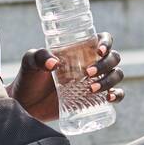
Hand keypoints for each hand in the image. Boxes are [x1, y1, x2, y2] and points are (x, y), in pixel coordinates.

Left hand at [7, 30, 125, 121]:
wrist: (26, 105)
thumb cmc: (28, 78)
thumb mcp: (30, 62)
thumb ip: (39, 57)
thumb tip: (54, 63)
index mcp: (80, 49)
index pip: (102, 39)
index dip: (106, 43)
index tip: (99, 51)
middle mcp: (91, 63)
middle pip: (113, 58)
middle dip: (105, 64)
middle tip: (87, 74)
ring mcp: (95, 81)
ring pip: (116, 75)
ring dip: (110, 80)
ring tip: (91, 90)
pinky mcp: (95, 99)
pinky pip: (116, 94)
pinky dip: (117, 95)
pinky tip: (108, 99)